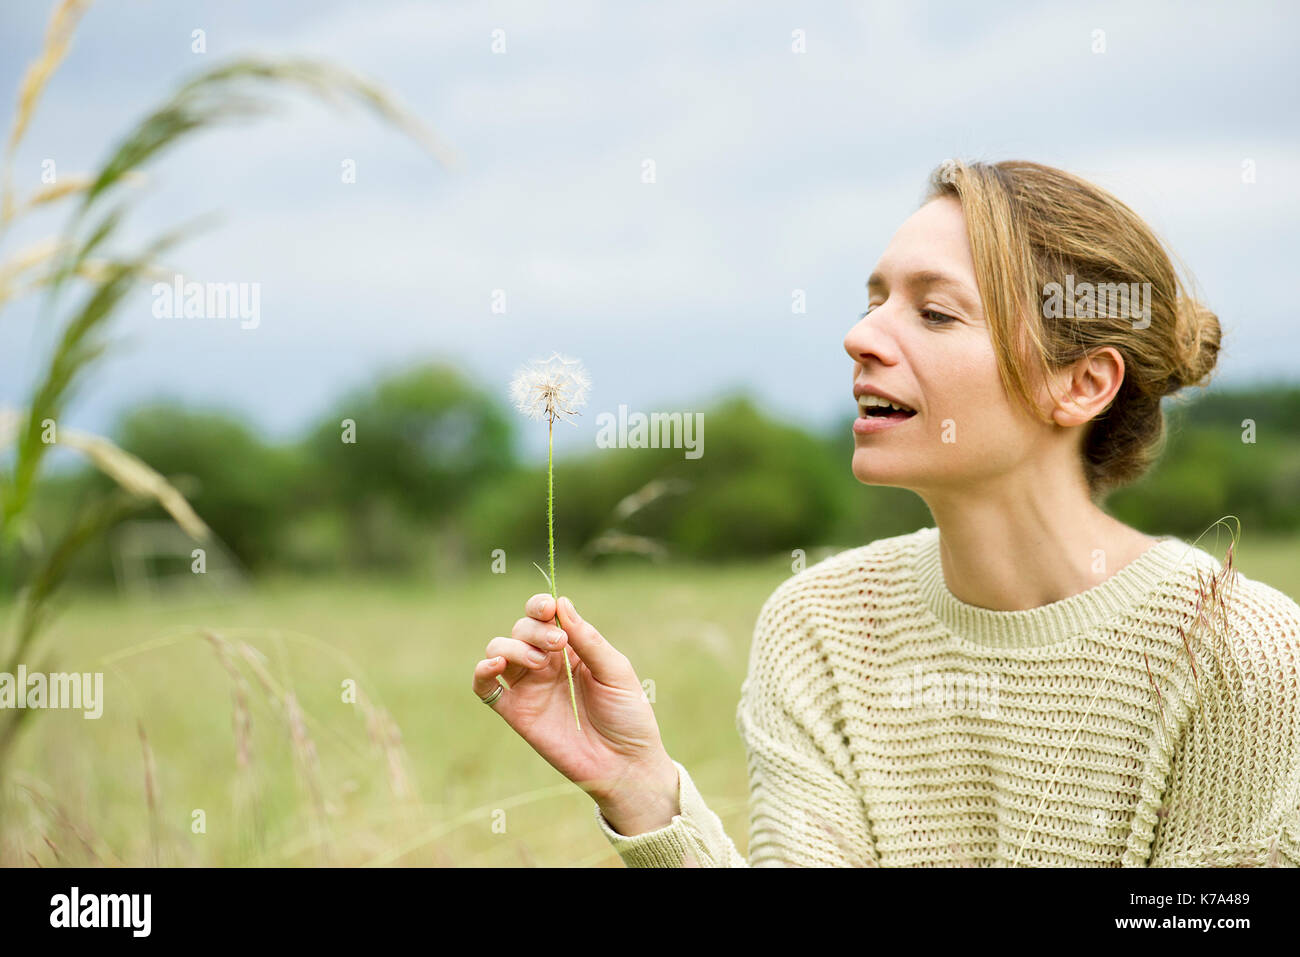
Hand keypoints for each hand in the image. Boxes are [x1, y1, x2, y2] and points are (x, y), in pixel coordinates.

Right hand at [472, 594, 678, 827]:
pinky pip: (485, 687)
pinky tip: (494, 665)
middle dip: (535, 628)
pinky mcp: (516, 712)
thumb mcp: (615, 671)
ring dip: (513, 646)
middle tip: (558, 643)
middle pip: (521, 628)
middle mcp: (546, 663)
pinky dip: (481, 671)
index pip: (545, 615)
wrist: (624, 764)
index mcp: (572, 648)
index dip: (541, 605)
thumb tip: (562, 603)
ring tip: (539, 662)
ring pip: (499, 649)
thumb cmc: (627, 716)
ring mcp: (529, 687)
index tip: (549, 607)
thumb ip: (588, 639)